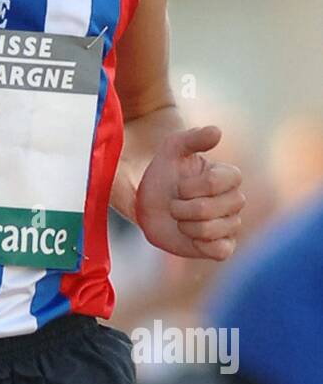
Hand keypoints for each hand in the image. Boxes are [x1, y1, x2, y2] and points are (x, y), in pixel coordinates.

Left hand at [135, 125, 244, 259]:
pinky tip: (190, 236)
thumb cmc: (164, 171)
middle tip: (174, 205)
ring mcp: (229, 225)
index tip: (178, 185)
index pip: (219, 182)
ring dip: (186, 225)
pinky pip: (222, 251)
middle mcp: (234, 201)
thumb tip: (218, 131)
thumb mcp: (173, 148)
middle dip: (184, 207)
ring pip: (213, 231)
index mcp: (228, 177)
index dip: (192, 186)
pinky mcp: (221, 246)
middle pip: (212, 209)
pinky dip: (203, 245)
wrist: (149, 201)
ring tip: (179, 219)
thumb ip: (194, 138)